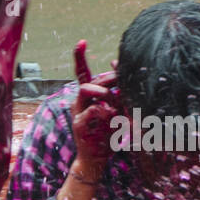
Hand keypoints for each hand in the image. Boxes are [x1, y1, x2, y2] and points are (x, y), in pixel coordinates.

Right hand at [70, 39, 118, 180]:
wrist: (96, 158)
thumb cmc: (108, 133)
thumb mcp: (116, 110)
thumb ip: (118, 92)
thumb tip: (120, 71)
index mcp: (87, 96)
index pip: (81, 71)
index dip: (79, 56)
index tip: (82, 41)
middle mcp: (79, 101)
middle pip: (90, 79)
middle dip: (108, 76)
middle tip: (122, 79)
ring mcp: (77, 112)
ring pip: (85, 90)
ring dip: (101, 90)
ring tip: (112, 96)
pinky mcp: (78, 125)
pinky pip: (91, 111)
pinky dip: (104, 111)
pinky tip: (113, 116)